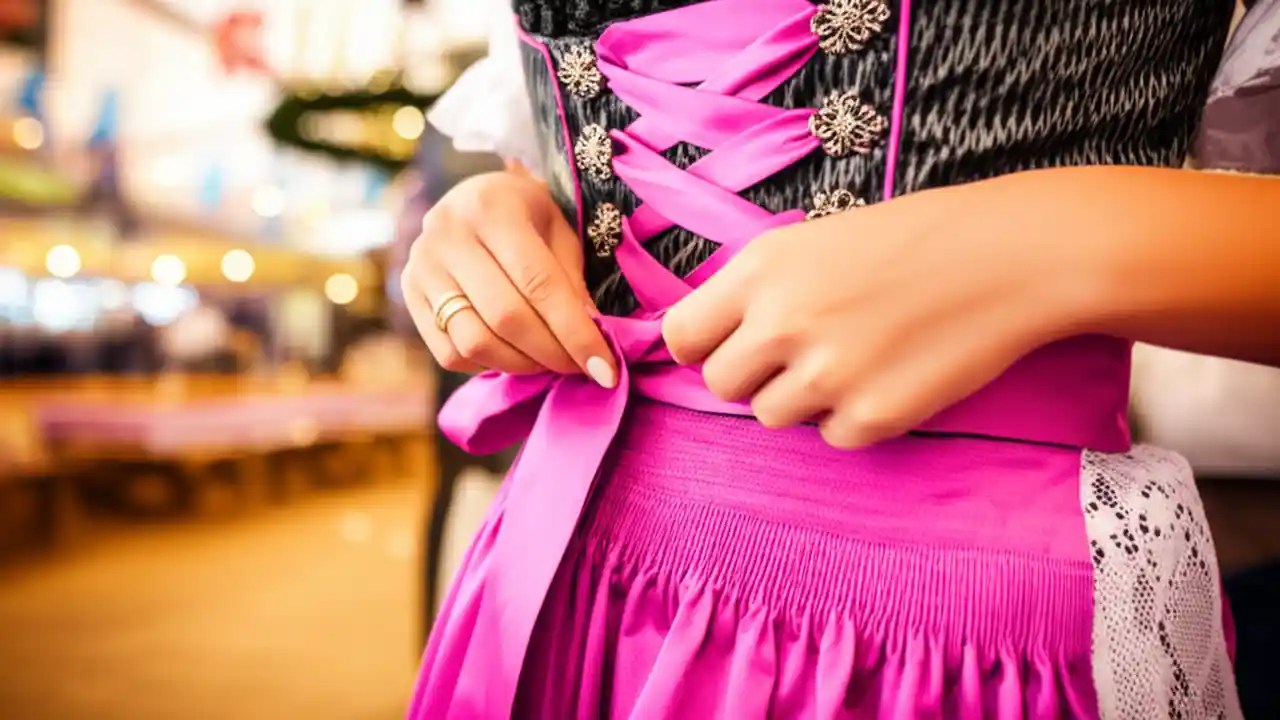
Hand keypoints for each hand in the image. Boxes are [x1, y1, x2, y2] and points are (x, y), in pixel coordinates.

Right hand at [401, 171, 616, 386]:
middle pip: (506, 318)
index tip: (606, 370)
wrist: (472, 199)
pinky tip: (513, 354)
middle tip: (581, 369)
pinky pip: (450, 353)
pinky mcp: (409, 295)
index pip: (539, 284)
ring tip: (549, 362)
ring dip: (521, 365)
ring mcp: (421, 266)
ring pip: (474, 342)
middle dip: (552, 354)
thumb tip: (591, 343)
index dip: (576, 333)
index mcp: (492, 208)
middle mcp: (447, 234)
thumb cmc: (527, 216)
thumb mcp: (558, 232)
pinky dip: (488, 365)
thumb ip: (572, 283)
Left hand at [662, 177, 1070, 448]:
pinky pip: (831, 437)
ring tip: (854, 357)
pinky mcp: (872, 417)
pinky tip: (890, 375)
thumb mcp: (815, 240)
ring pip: (772, 416)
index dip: (701, 347)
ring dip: (802, 398)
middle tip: (799, 355)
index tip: (725, 348)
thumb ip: (759, 290)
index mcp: (762, 269)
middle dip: (753, 376)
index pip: (682, 336)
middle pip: (722, 385)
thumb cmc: (914, 239)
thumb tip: (714, 340)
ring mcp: (826, 375)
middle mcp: (783, 322)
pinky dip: (854, 417)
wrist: (1010, 256)